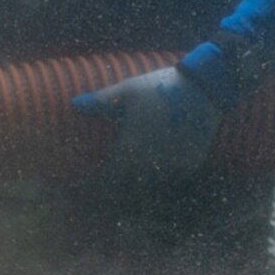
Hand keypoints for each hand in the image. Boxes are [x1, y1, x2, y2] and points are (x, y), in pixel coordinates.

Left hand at [70, 65, 222, 175]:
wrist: (202, 89)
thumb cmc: (158, 88)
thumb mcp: (126, 92)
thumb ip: (99, 102)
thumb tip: (73, 105)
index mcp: (130, 149)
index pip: (110, 178)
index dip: (102, 182)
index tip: (97, 182)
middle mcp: (150, 164)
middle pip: (130, 185)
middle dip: (122, 184)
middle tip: (117, 180)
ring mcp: (173, 166)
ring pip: (153, 184)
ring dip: (144, 182)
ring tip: (139, 175)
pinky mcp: (191, 163)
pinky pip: (175, 177)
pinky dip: (167, 175)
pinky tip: (163, 167)